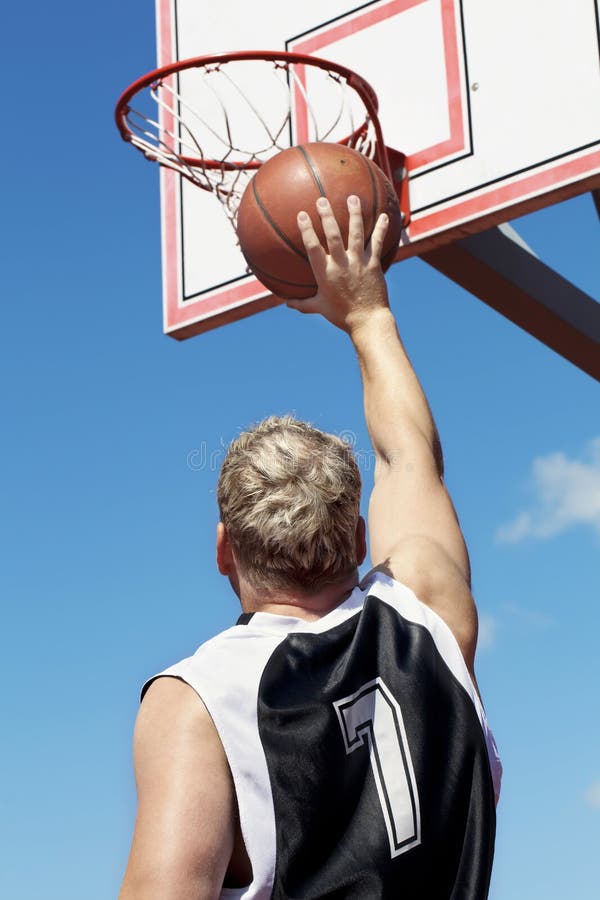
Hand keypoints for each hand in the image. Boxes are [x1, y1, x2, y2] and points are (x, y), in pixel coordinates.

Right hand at [286, 195, 390, 333]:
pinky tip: (385, 216)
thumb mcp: (320, 308)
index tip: (302, 214)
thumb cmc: (342, 316)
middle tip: (322, 199)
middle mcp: (341, 264)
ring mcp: (359, 263)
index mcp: (325, 273)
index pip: (313, 247)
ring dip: (354, 214)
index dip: (307, 230)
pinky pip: (377, 243)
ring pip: (356, 233)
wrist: (367, 322)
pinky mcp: (374, 265)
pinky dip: (381, 229)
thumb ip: (302, 303)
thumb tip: (286, 303)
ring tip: (352, 197)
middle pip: (333, 235)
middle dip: (327, 215)